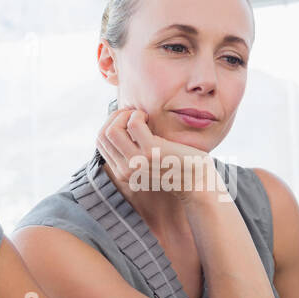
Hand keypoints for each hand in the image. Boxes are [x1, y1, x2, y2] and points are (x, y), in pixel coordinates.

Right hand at [97, 107, 218, 202]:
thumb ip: (131, 149)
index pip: (100, 142)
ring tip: (141, 116)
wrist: (198, 182)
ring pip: (112, 130)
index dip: (110, 124)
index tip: (127, 119)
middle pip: (103, 134)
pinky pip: (133, 124)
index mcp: (121, 172)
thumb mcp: (147, 161)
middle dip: (116, 117)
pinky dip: (138, 115)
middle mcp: (125, 171)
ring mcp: (137, 162)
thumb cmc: (176, 167)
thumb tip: (118, 122)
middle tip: (134, 115)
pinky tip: (149, 117)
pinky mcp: (151, 152)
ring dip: (125, 115)